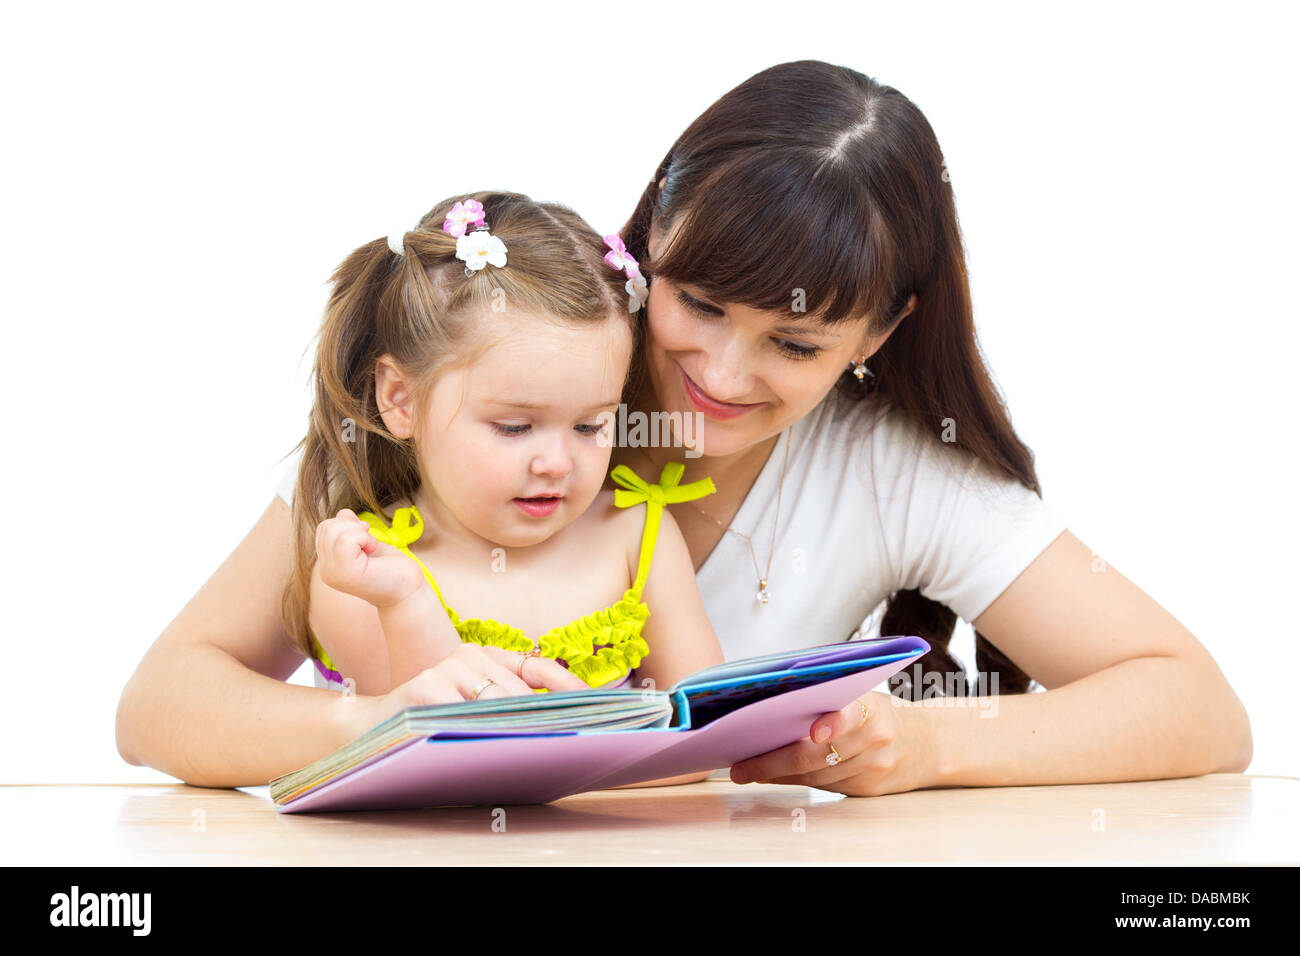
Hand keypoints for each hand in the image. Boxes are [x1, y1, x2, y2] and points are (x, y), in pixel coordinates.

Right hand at [315, 509, 424, 608]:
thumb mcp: (366, 542)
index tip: (365, 539)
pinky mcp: (346, 574)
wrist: (407, 591)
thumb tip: (343, 513)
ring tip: (370, 548)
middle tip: (369, 544)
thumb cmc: (390, 568)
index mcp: (328, 564)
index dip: (347, 525)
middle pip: (326, 527)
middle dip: (352, 526)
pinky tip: (372, 550)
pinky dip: (363, 537)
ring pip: (334, 531)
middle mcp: (326, 571)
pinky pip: (345, 539)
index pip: (324, 529)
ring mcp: (334, 574)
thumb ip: (350, 528)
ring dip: (359, 532)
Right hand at [349, 643, 590, 734]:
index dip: (567, 685)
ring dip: (515, 732)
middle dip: (542, 721)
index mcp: (484, 656)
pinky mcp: (425, 686)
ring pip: (497, 705)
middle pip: (521, 693)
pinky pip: (465, 715)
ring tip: (537, 753)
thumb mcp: (469, 710)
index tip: (594, 704)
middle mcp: (468, 654)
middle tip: (567, 744)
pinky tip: (489, 750)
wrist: (367, 728)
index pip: (537, 666)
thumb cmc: (428, 724)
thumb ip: (503, 709)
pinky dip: (479, 735)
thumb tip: (556, 726)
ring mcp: (446, 668)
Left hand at [728, 691, 936, 795]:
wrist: (927, 745)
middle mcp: (875, 741)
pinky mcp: (866, 790)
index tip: (814, 730)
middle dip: (773, 763)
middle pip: (817, 757)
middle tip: (741, 766)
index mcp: (873, 709)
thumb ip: (830, 697)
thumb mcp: (865, 694)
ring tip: (748, 770)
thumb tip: (775, 704)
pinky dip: (795, 781)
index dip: (834, 723)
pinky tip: (773, 775)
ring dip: (777, 775)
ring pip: (814, 777)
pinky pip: (823, 787)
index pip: (852, 715)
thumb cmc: (882, 712)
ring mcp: (871, 769)